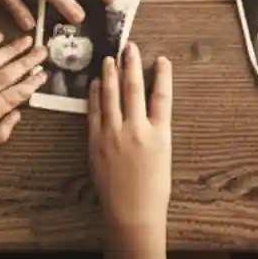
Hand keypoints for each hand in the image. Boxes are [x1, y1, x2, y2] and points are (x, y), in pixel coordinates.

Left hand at [88, 43, 172, 231]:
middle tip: (129, 46)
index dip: (162, 75)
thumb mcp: (164, 155)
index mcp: (160, 134)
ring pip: (111, 96)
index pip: (162, 96)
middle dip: (132, 65)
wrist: (132, 212)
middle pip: (134, 89)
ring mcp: (114, 135)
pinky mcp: (96, 142)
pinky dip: (94, 96)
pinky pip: (94, 112)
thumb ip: (156, 129)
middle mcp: (137, 130)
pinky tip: (94, 84)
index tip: (161, 59)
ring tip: (109, 58)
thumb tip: (147, 107)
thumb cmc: (153, 188)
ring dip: (110, 75)